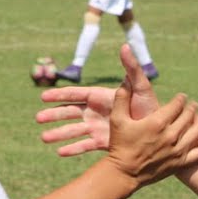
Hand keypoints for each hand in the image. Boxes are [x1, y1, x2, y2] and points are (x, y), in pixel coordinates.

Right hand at [36, 45, 160, 155]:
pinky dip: (73, 149)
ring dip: (59, 133)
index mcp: (102, 97)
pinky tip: (60, 152)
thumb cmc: (151, 106)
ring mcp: (98, 127)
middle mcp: (96, 112)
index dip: (60, 95)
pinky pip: (85, 146)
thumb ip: (131, 69)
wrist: (160, 131)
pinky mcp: (103, 142)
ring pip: (74, 130)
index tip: (43, 96)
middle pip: (70, 112)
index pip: (77, 95)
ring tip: (43, 138)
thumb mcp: (141, 87)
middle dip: (54, 115)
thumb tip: (125, 46)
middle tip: (37, 118)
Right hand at [102, 79, 197, 184]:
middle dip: (192, 107)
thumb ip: (122, 97)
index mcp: (157, 122)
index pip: (177, 104)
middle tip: (193, 104)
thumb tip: (126, 79)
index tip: (182, 97)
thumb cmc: (120, 145)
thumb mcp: (117, 119)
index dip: (181, 99)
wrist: (124, 173)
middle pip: (189, 115)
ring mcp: (178, 150)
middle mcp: (171, 135)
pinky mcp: (181, 163)